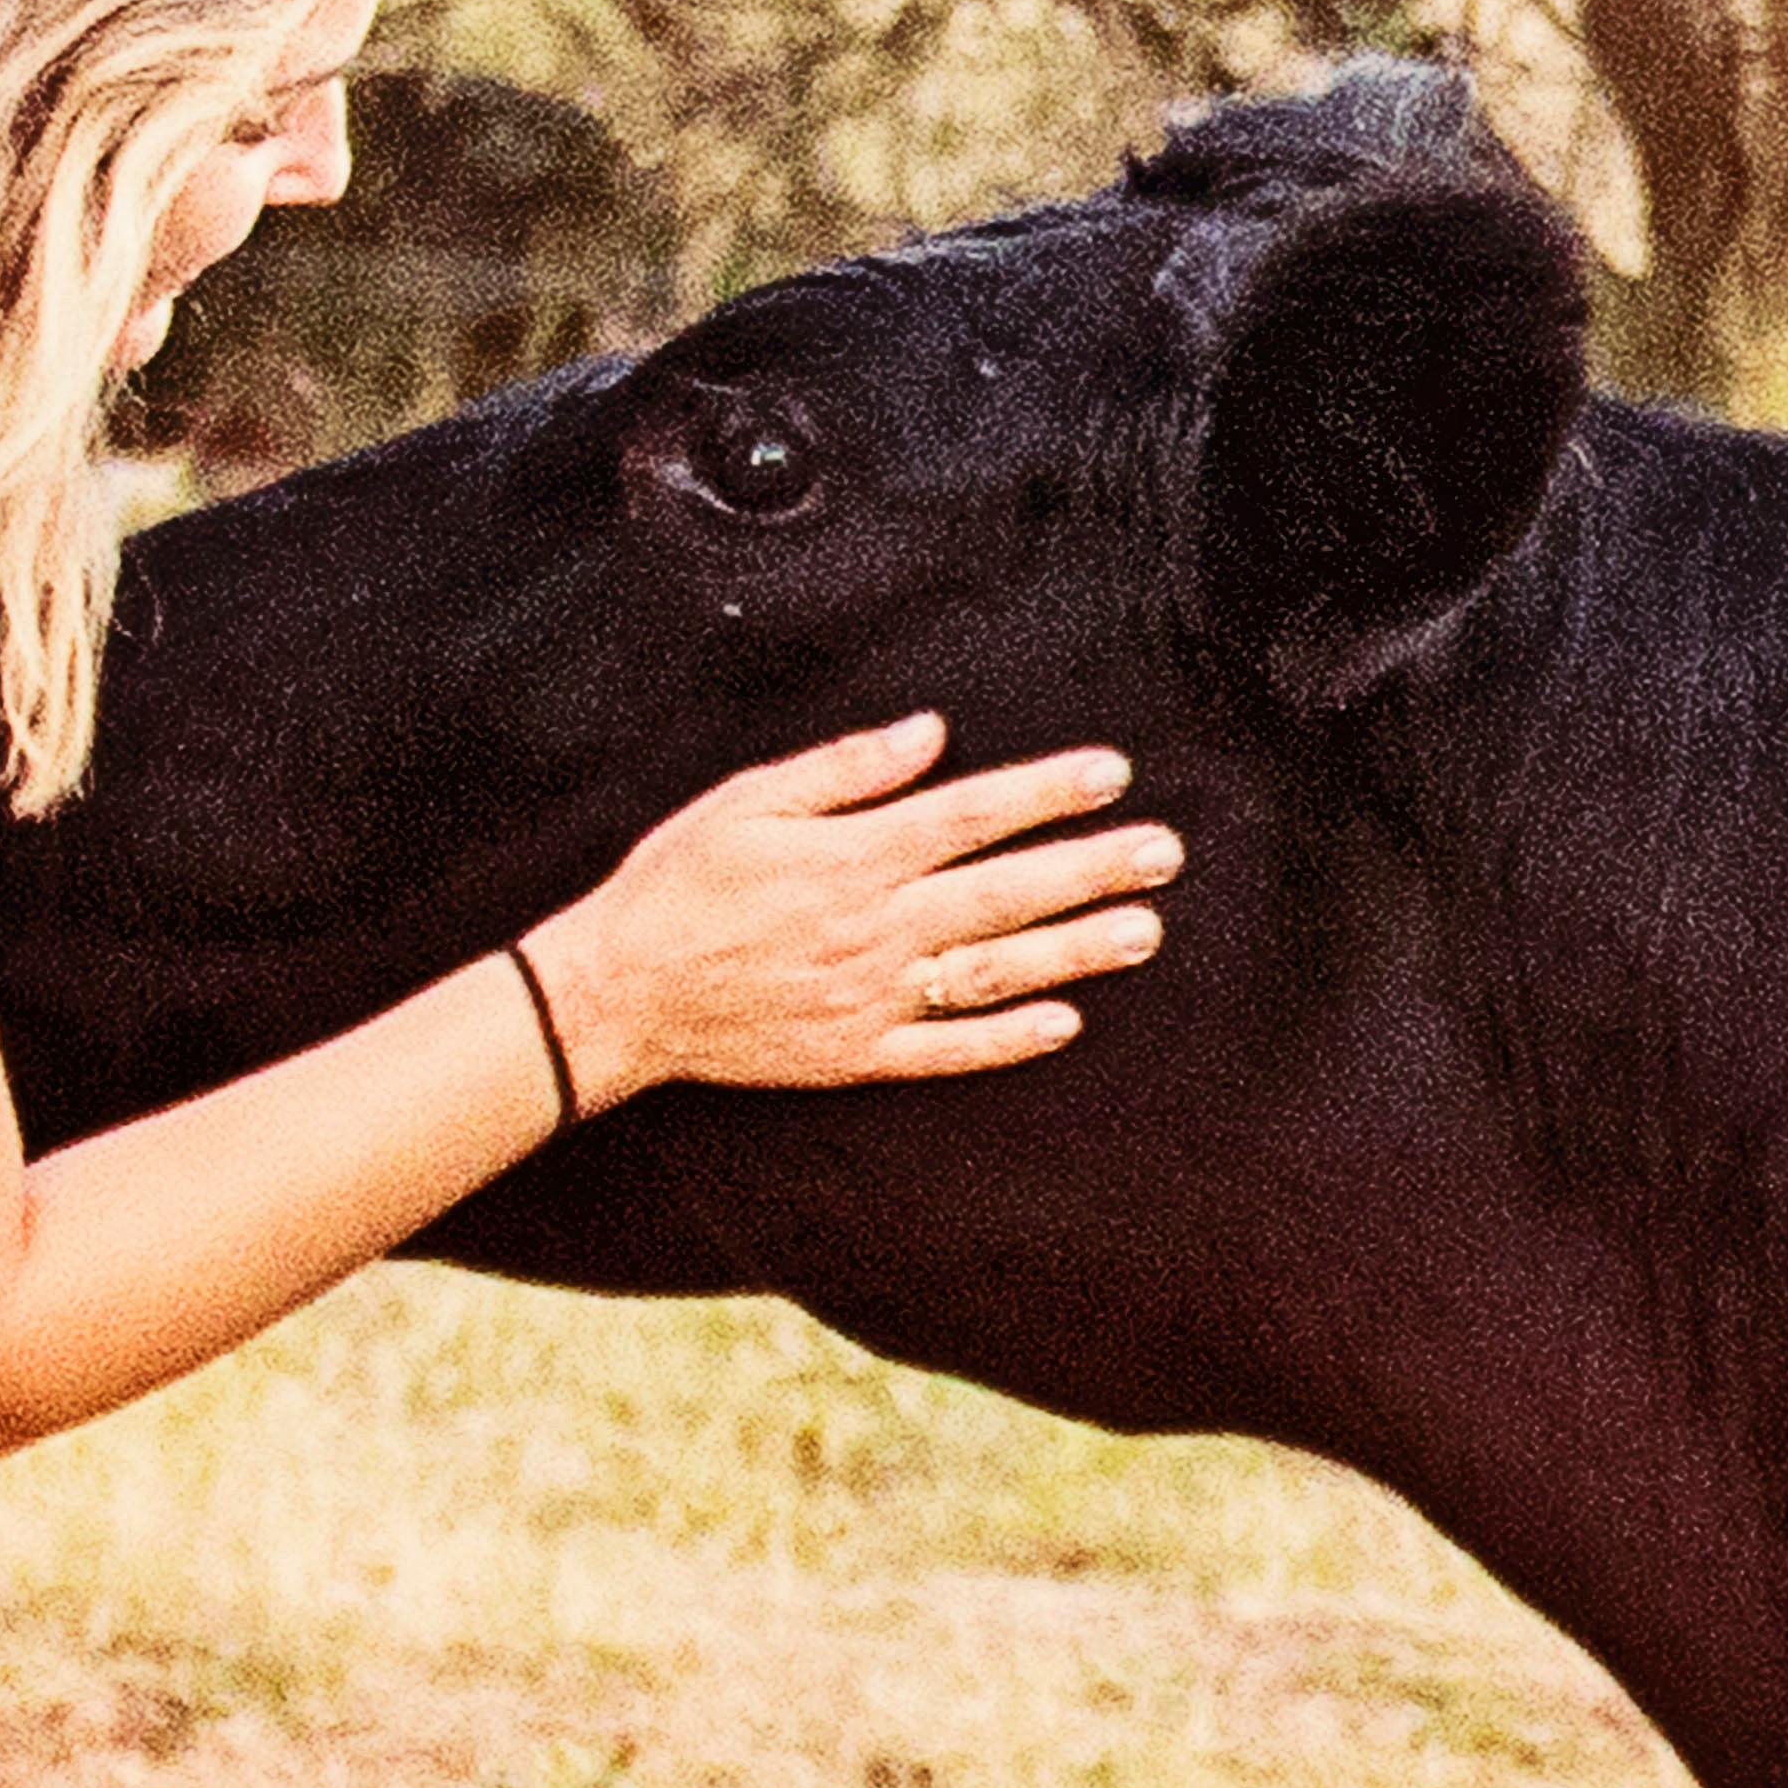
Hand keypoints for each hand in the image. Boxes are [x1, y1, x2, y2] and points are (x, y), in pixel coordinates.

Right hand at [524, 713, 1175, 1100]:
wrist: (621, 994)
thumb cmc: (680, 882)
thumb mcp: (749, 800)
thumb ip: (845, 769)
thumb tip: (931, 732)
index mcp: (852, 857)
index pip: (973, 816)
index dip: (1048, 793)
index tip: (1112, 774)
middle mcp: (874, 929)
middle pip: (1005, 893)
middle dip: (1092, 869)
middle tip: (1165, 853)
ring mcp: (871, 999)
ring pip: (994, 973)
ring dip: (1075, 951)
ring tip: (1144, 931)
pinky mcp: (857, 1054)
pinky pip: (948, 1050)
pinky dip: (1008, 1038)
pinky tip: (1067, 1022)